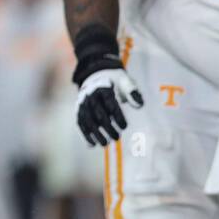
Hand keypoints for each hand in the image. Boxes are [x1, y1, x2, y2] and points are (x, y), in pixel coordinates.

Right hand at [71, 24, 142, 145]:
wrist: (97, 73)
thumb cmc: (115, 81)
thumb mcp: (125, 81)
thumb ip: (133, 92)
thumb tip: (140, 105)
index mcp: (103, 87)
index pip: (110, 103)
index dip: (117, 116)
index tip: (124, 126)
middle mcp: (90, 95)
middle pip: (98, 114)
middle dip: (107, 127)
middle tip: (117, 137)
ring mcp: (83, 102)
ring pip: (87, 120)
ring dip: (95, 133)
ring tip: (104, 143)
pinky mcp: (79, 109)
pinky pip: (80, 122)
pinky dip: (84, 134)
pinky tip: (91, 145)